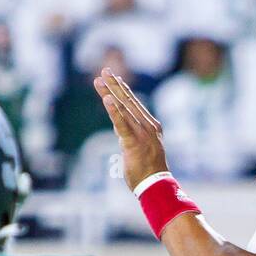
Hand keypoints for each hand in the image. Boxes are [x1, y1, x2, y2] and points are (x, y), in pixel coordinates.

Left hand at [94, 68, 170, 191]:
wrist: (156, 185)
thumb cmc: (147, 172)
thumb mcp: (139, 149)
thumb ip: (130, 137)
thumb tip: (120, 131)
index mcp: (151, 126)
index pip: (134, 104)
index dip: (123, 90)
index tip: (115, 78)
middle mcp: (147, 126)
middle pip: (128, 101)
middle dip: (115, 85)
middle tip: (104, 70)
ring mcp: (142, 133)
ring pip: (123, 108)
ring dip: (110, 92)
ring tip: (99, 80)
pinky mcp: (134, 142)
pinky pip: (121, 124)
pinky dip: (114, 111)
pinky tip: (107, 99)